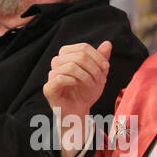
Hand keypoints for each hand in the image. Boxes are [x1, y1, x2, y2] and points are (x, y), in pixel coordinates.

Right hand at [43, 41, 110, 156]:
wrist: (79, 112)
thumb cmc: (86, 92)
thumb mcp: (98, 74)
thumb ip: (101, 59)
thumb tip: (107, 44)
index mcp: (67, 55)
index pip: (83, 47)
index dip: (97, 56)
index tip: (106, 67)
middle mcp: (57, 62)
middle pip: (79, 55)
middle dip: (94, 67)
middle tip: (102, 79)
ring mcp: (51, 75)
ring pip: (70, 66)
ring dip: (86, 76)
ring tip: (92, 84)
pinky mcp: (48, 88)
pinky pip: (60, 78)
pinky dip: (74, 81)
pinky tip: (79, 86)